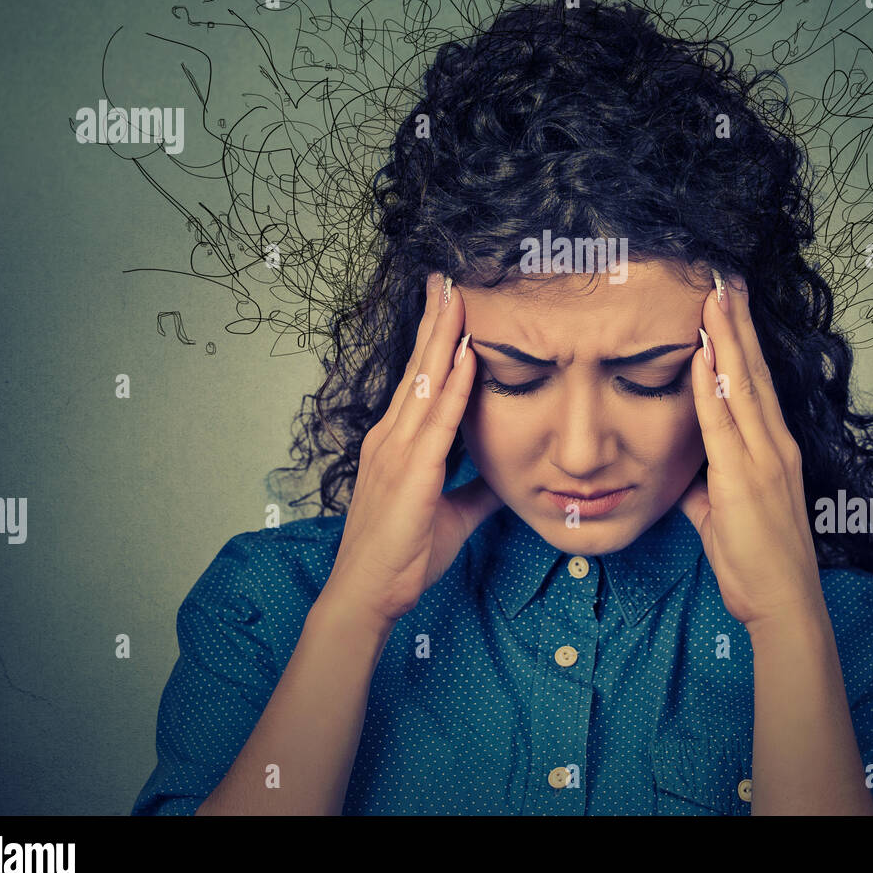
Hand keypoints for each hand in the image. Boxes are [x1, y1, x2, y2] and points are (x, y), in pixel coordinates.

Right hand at [319, 273, 502, 627]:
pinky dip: (452, 386)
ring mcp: (398, 452)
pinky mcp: (411, 473)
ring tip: (458, 297)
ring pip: (425, 382)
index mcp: (398, 443)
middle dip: (436, 321)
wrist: (367, 594)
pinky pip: (437, 421)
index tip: (450, 305)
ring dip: (444, 337)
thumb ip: (475, 489)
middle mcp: (392, 437)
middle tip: (448, 278)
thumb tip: (504, 477)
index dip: (436, 340)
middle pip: (418, 366)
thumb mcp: (450, 514)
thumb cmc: (402, 556)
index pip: (419, 379)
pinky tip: (466, 357)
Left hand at [678, 275, 828, 632]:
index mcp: (772, 449)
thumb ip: (708, 486)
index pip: (754, 382)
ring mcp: (762, 458)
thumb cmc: (758, 563)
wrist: (784, 603)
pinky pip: (722, 422)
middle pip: (751, 370)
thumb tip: (687, 475)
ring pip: (740, 385)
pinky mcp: (743, 478)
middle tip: (722, 278)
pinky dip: (710, 384)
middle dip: (735, 322)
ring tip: (712, 296)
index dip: (740, 340)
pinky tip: (700, 353)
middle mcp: (773, 444)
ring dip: (723, 338)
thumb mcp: (725, 515)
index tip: (727, 303)